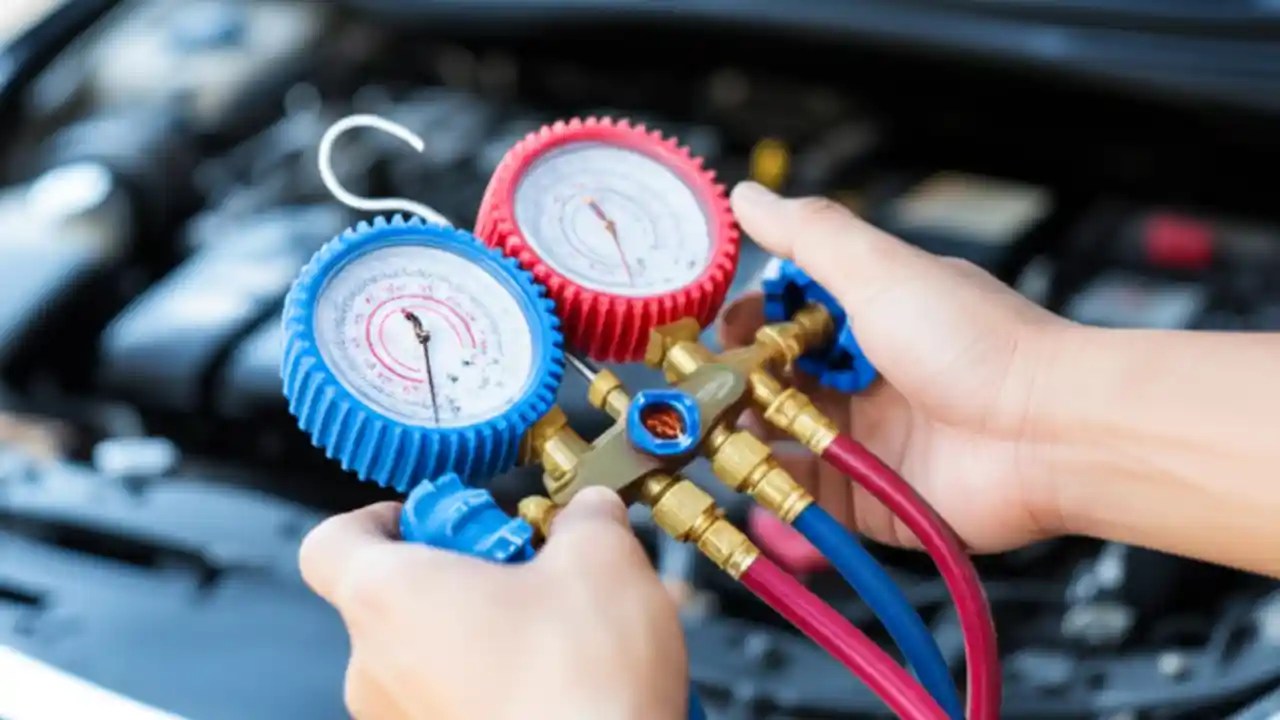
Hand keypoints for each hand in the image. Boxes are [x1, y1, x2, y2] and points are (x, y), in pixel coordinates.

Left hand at [299, 488, 686, 719]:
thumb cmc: (578, 690)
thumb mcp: (602, 562)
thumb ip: (585, 519)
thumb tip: (589, 513)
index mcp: (388, 599)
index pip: (331, 542)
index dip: (380, 517)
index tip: (436, 514)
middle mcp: (376, 669)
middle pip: (397, 598)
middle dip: (467, 574)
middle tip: (528, 567)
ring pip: (435, 655)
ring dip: (491, 631)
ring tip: (566, 627)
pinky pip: (459, 701)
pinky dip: (504, 682)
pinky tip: (567, 677)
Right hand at [724, 182, 1072, 552]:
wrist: (1048, 434)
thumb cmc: (979, 347)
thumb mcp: (881, 270)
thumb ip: (810, 236)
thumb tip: (749, 197)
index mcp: (872, 315)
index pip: (786, 312)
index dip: (745, 319)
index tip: (712, 330)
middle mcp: (868, 376)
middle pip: (776, 376)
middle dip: (736, 380)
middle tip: (705, 385)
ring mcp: (868, 436)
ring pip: (782, 434)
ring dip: (746, 432)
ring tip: (717, 428)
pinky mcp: (871, 495)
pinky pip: (806, 494)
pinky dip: (774, 486)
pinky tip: (749, 474)